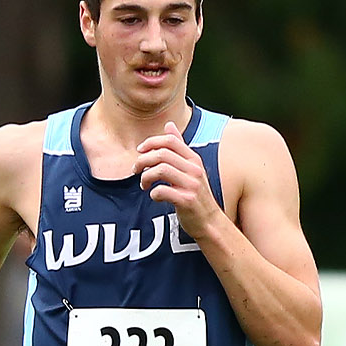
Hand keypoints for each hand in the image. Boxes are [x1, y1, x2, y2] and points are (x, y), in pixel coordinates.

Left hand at [136, 120, 222, 235]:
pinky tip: (155, 196)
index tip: (140, 151)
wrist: (209, 221)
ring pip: (161, 170)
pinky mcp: (187, 201)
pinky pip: (162, 191)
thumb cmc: (196, 194)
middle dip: (143, 160)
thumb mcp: (190, 168)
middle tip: (136, 170)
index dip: (151, 142)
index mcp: (194, 159)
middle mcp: (194, 169)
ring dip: (146, 177)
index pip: (170, 141)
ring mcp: (191, 185)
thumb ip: (179, 147)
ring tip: (144, 184)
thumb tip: (169, 124)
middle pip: (162, 154)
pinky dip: (153, 193)